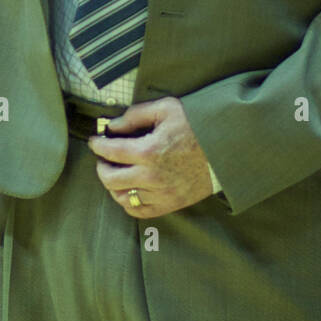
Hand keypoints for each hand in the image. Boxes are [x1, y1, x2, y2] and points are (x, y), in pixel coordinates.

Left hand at [88, 96, 214, 217]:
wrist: (225, 148)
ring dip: (113, 186)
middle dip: (101, 167)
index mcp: (149, 151)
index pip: (111, 152)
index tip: (95, 141)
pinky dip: (128, 203)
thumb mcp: (166, 109)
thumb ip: (135, 115)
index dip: (98, 146)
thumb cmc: (196, 125)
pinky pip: (139, 211)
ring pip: (122, 198)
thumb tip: (112, 126)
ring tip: (115, 174)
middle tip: (103, 158)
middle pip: (110, 179)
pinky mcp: (170, 204)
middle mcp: (152, 177)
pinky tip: (129, 190)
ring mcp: (161, 194)